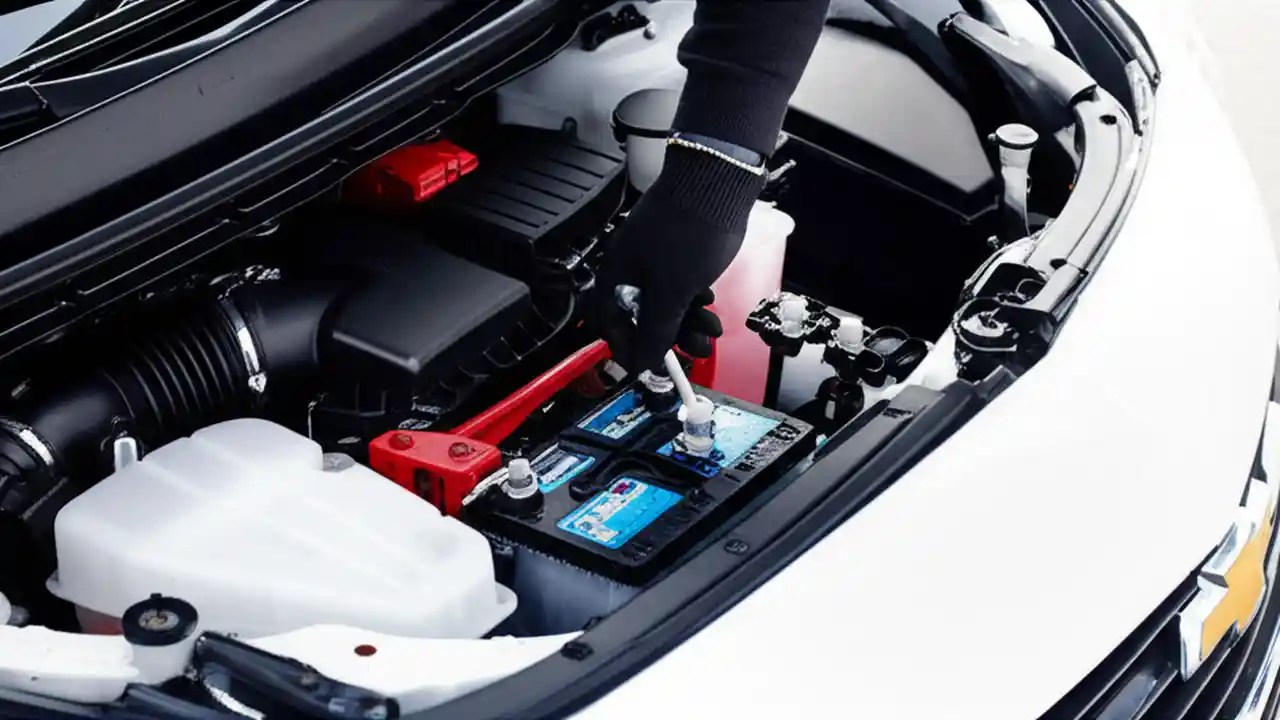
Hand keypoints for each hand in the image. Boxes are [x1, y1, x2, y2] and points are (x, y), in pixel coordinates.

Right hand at [591, 146, 760, 372]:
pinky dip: (693, 297)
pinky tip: (708, 300)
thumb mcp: (673, 292)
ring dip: (688, 320)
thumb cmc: (688, 232)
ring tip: (712, 329)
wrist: (716, 180)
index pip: (611, 324)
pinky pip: (678, 282)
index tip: (650, 367)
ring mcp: (653, 255)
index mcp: (616, 276)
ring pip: (665, 300)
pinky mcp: (675, 247)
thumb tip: (643, 363)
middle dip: (670, 336)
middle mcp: (629, 266)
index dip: (629, 349)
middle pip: (642, 316)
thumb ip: (656, 331)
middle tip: (695, 350)